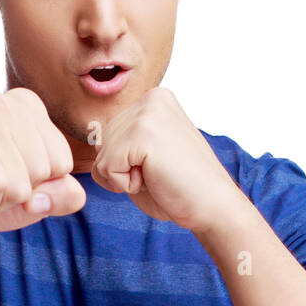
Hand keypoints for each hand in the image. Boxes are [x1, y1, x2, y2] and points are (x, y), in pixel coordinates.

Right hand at [0, 87, 86, 234]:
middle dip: (15, 192)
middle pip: (44, 172)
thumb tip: (76, 195)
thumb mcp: (31, 198)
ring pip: (22, 184)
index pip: (63, 163)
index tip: (3, 175)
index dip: (35, 184)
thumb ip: (62, 195)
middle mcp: (5, 102)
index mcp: (28, 106)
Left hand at [89, 87, 239, 232]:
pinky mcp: (142, 134)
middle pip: (101, 143)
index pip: (109, 134)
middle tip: (160, 173)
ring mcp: (148, 113)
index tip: (160, 166)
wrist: (213, 207)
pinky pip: (106, 169)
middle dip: (123, 169)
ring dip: (124, 178)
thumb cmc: (180, 188)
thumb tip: (92, 133)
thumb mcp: (145, 154)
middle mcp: (152, 98)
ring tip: (158, 175)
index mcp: (155, 99)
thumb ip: (121, 140)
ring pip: (101, 156)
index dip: (126, 162)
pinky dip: (125, 185)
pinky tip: (154, 180)